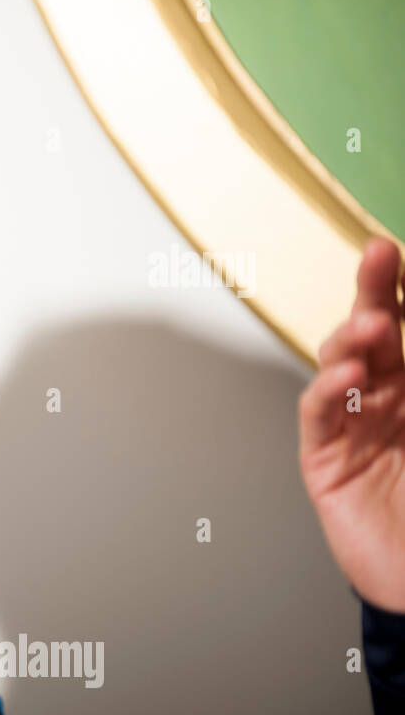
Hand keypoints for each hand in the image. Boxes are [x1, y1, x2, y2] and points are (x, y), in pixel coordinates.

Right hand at [299, 237, 404, 613]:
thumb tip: (401, 357)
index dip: (395, 291)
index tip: (390, 251)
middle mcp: (388, 406)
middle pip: (374, 338)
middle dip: (374, 294)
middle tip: (378, 257)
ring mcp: (353, 431)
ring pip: (341, 368)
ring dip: (352, 341)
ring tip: (370, 325)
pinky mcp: (325, 463)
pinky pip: (319, 417)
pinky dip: (328, 390)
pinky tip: (348, 376)